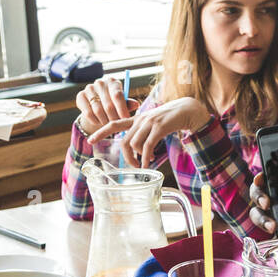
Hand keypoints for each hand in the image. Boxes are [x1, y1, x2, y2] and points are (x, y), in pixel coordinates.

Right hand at [75, 76, 131, 137]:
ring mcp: (89, 88)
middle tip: (117, 126)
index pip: (117, 95)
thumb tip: (136, 104)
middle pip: (108, 105)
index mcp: (113, 82)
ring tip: (109, 125)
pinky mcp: (80, 96)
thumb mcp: (122, 105)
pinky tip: (99, 123)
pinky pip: (88, 113)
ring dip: (104, 121)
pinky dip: (95, 121)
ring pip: (98, 110)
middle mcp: (100, 83)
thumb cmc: (114, 106)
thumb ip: (128, 104)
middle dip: (114, 118)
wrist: (97, 108)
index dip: (122, 109)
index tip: (125, 120)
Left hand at [89, 97, 211, 168]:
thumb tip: (140, 153)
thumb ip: (144, 134)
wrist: (186, 110)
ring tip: (146, 163)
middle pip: (124, 141)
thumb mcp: (153, 125)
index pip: (114, 124)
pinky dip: (146, 157)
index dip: (101, 132)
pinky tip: (148, 163)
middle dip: (126, 157)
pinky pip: (147, 146)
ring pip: (134, 144)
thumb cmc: (170, 120)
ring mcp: (149, 122)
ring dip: (138, 158)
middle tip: (134, 167)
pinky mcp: (159, 127)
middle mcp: (140, 120)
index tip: (90, 140)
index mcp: (136, 119)